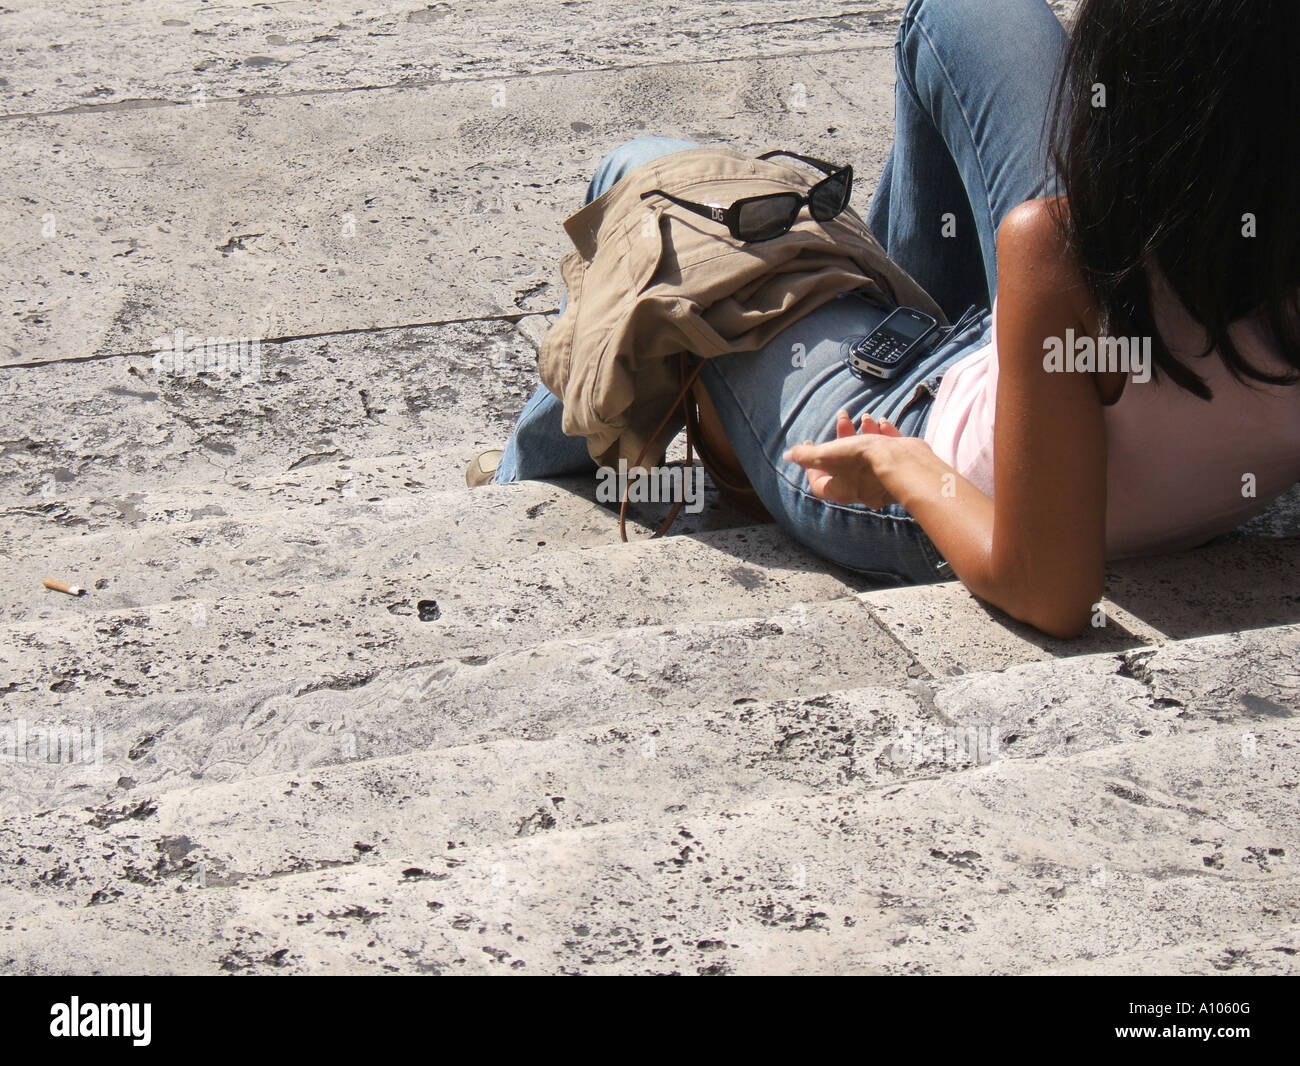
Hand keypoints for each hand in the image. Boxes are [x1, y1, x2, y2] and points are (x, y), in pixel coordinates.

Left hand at [783, 410, 902, 507]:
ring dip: (863, 433)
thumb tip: (788, 456)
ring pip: (868, 454)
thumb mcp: (828, 455)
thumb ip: (807, 456)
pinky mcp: (899, 468)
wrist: (904, 463)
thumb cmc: (863, 461)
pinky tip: (882, 422)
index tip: (811, 446)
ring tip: (865, 417)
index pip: (819, 483)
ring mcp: (881, 479)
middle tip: (843, 419)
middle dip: (842, 439)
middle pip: (844, 464)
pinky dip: (882, 434)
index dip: (811, 466)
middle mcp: (861, 488)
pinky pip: (887, 450)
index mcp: (841, 490)